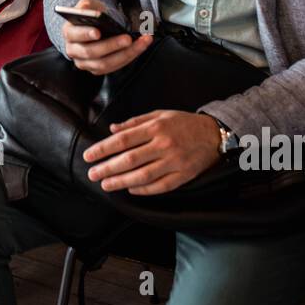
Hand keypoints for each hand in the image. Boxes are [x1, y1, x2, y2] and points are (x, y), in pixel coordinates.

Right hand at [61, 0, 151, 74]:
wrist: (93, 26)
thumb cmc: (90, 14)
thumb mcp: (87, 4)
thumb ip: (86, 5)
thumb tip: (91, 12)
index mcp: (69, 33)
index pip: (74, 35)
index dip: (85, 34)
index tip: (98, 32)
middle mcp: (74, 51)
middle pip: (91, 52)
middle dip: (111, 45)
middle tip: (127, 38)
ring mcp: (85, 63)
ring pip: (104, 64)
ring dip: (125, 54)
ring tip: (141, 42)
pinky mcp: (98, 69)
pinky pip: (114, 67)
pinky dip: (129, 56)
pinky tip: (141, 46)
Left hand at [82, 109, 223, 194]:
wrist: (215, 134)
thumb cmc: (184, 123)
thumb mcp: (160, 115)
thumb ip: (135, 122)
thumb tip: (112, 129)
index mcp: (156, 128)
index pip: (123, 140)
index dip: (104, 149)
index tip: (89, 156)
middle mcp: (164, 145)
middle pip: (130, 159)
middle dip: (108, 168)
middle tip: (92, 174)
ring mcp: (174, 162)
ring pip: (143, 176)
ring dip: (121, 182)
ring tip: (106, 184)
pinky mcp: (184, 176)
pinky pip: (160, 186)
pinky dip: (144, 190)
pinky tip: (130, 189)